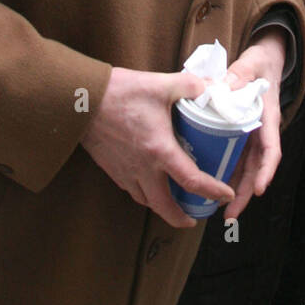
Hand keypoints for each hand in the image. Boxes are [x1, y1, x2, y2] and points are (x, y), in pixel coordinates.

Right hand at [81, 66, 234, 228]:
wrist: (80, 100)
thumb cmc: (119, 92)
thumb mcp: (160, 84)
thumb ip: (190, 86)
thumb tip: (211, 87)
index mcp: (160, 150)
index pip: (191, 180)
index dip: (212, 191)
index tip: (225, 195)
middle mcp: (143, 168)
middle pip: (164, 206)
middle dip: (180, 218)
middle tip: (192, 220)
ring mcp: (125, 171)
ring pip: (145, 200)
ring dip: (161, 207)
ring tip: (172, 205)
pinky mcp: (111, 168)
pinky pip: (131, 189)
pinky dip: (143, 194)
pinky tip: (148, 186)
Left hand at [222, 31, 286, 220]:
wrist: (263, 61)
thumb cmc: (259, 64)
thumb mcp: (250, 65)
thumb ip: (239, 75)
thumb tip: (226, 88)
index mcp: (267, 118)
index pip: (270, 150)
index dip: (265, 171)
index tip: (259, 190)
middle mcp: (260, 132)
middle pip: (256, 168)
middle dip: (246, 192)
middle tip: (231, 213)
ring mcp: (250, 135)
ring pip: (245, 168)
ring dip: (235, 190)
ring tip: (221, 210)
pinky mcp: (239, 135)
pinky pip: (233, 157)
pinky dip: (226, 173)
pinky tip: (211, 187)